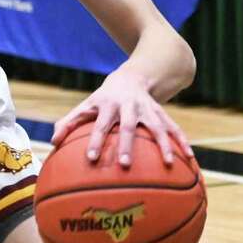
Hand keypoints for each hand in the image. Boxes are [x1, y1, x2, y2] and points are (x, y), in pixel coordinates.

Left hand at [52, 68, 193, 166]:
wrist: (133, 77)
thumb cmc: (104, 99)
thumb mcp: (86, 105)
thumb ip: (68, 123)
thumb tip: (52, 143)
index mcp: (109, 106)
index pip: (100, 125)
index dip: (96, 141)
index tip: (91, 159)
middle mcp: (130, 107)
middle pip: (129, 126)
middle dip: (128, 145)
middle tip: (126, 165)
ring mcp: (149, 109)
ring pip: (158, 127)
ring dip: (163, 145)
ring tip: (168, 165)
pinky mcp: (163, 113)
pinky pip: (175, 128)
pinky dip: (182, 142)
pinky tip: (190, 159)